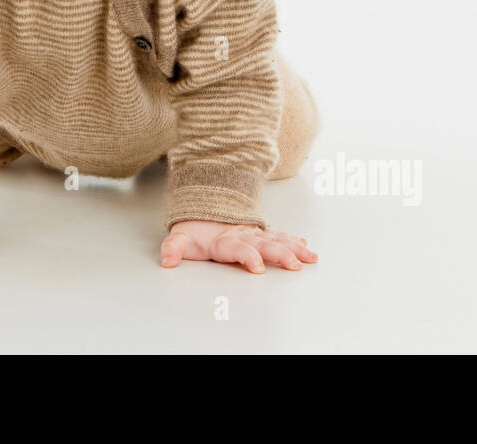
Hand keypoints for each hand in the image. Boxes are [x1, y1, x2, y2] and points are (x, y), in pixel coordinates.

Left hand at [161, 220, 316, 272]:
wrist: (203, 209)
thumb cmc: (193, 230)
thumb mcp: (180, 238)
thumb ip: (173, 248)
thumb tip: (167, 260)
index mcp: (224, 240)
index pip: (239, 248)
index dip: (248, 257)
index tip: (258, 268)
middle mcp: (243, 236)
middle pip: (264, 244)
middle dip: (280, 254)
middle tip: (295, 265)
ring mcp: (253, 234)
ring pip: (277, 240)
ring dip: (293, 248)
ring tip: (310, 257)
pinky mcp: (259, 235)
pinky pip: (279, 236)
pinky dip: (292, 240)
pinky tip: (305, 246)